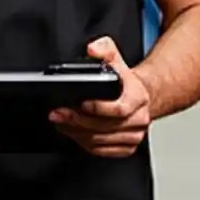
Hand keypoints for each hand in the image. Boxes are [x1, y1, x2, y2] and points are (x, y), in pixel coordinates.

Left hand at [49, 37, 151, 157]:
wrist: (140, 98)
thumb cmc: (125, 82)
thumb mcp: (116, 60)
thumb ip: (105, 49)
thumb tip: (93, 49)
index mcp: (138, 99)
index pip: (118, 109)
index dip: (97, 108)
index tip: (79, 103)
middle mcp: (139, 119)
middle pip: (104, 127)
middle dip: (77, 121)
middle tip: (58, 114)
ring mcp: (134, 136)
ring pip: (100, 141)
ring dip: (77, 133)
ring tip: (61, 123)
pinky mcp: (127, 148)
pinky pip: (101, 151)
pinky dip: (84, 144)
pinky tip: (73, 133)